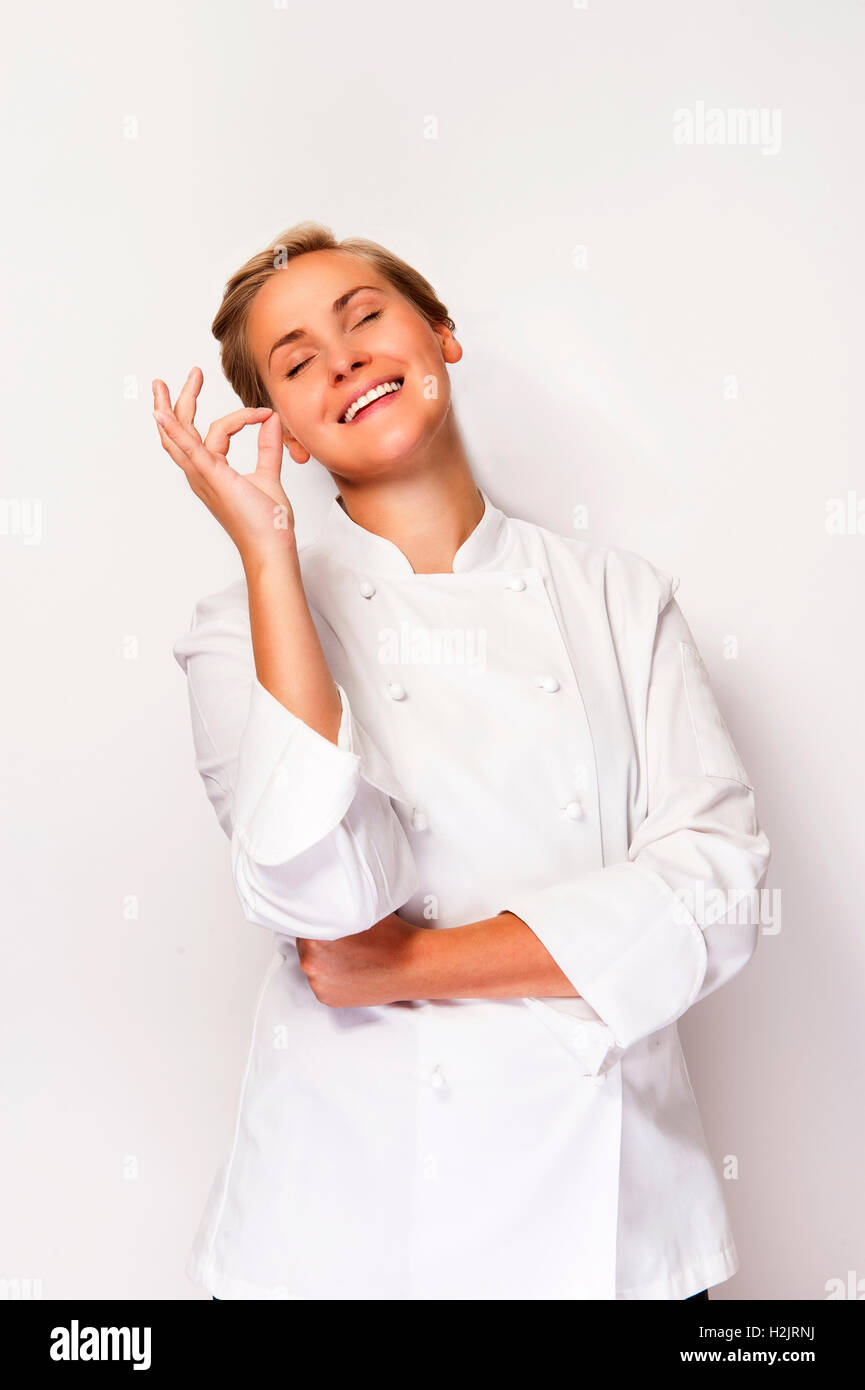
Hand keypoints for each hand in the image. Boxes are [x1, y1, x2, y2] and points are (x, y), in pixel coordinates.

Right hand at [153, 367, 296, 569]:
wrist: (271, 546)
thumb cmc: (268, 523)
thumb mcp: (269, 475)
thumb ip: (268, 447)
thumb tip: (271, 419)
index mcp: (213, 472)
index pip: (218, 432)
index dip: (242, 418)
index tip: (264, 413)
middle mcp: (201, 473)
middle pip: (183, 430)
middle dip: (183, 399)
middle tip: (193, 373)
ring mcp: (202, 475)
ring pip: (178, 435)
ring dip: (171, 407)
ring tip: (163, 383)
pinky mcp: (211, 475)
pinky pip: (187, 447)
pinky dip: (174, 429)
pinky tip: (162, 412)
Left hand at [296, 913, 422, 1007]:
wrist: (411, 965)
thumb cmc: (391, 936)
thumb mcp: (361, 906)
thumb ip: (336, 905)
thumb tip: (324, 896)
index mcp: (315, 938)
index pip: (301, 923)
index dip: (314, 919)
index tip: (323, 919)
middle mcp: (312, 963)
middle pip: (304, 944)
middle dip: (318, 939)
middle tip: (339, 935)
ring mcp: (319, 983)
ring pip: (312, 964)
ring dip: (323, 958)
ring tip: (347, 952)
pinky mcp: (328, 998)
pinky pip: (321, 982)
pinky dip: (330, 976)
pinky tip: (349, 967)